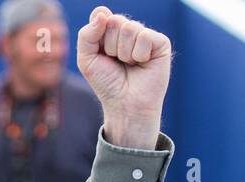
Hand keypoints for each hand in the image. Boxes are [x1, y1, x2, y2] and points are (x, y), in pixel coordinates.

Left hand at [77, 6, 171, 149]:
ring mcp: (145, 35)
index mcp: (110, 32)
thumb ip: (86, 35)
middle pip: (114, 21)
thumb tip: (102, 13)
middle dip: (109, 46)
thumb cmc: (106, 83)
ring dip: (124, 52)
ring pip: (129, 28)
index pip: (100, 16)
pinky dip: (139, 54)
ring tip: (129, 64)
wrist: (125, 103)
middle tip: (115, 62)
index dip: (96, 35)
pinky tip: (142, 63)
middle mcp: (128, 31)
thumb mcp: (86, 60)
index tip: (100, 53)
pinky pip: (145, 36)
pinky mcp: (160, 42)